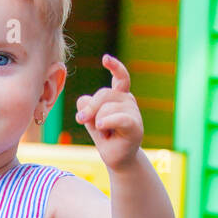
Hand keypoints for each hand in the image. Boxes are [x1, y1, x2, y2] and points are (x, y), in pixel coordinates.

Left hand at [75, 55, 143, 170]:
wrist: (118, 158)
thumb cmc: (106, 138)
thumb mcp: (91, 121)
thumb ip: (86, 109)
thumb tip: (83, 101)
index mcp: (119, 96)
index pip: (120, 77)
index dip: (115, 67)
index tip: (106, 59)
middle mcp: (128, 100)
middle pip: (103, 94)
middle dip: (89, 109)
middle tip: (81, 121)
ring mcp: (133, 113)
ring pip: (105, 109)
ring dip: (98, 124)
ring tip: (105, 134)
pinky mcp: (135, 126)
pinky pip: (118, 118)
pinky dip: (107, 122)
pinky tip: (103, 128)